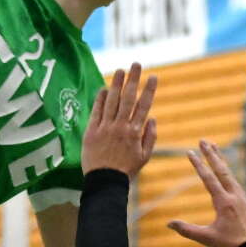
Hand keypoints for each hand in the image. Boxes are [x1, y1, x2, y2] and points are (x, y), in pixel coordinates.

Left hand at [81, 62, 156, 177]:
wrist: (105, 182)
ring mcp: (106, 128)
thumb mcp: (144, 157)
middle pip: (128, 98)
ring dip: (117, 84)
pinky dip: (101, 99)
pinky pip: (97, 111)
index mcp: (135, 132)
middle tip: (136, 64)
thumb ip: (150, 137)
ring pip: (112, 101)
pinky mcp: (92, 131)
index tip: (153, 76)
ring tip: (121, 70)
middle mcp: (121, 127)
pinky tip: (105, 88)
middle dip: (133, 80)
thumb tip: (152, 118)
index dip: (149, 90)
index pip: (144, 106)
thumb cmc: (126, 170)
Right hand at [167, 140, 245, 246]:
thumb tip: (168, 223)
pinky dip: (227, 170)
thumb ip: (187, 230)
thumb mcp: (206, 238)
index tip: (190, 152)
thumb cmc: (227, 244)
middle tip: (203, 140)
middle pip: (222, 170)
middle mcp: (234, 196)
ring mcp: (241, 197)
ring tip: (213, 146)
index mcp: (224, 203)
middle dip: (211, 154)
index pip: (209, 179)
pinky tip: (223, 167)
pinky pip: (234, 180)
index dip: (199, 165)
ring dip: (220, 159)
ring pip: (229, 173)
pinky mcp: (244, 200)